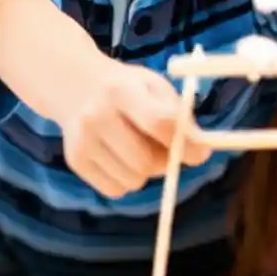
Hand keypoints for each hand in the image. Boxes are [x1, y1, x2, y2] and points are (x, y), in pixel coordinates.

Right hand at [58, 63, 209, 197]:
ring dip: (146, 172)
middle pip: (146, 161)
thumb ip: (178, 114)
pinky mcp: (75, 161)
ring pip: (133, 181)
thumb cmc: (126, 87)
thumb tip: (199, 150)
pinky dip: (127, 180)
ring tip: (140, 149)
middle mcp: (97, 117)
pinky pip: (116, 189)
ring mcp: (82, 141)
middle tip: (168, 151)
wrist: (76, 86)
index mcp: (122, 91)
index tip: (200, 152)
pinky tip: (121, 158)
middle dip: (166, 162)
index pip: (159, 123)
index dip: (186, 143)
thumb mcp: (154, 86)